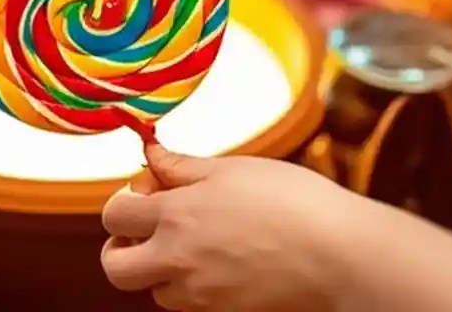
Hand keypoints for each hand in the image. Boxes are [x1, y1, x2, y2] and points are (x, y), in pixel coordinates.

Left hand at [99, 145, 348, 311]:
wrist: (337, 254)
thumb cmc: (293, 202)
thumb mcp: (233, 169)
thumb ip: (183, 166)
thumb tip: (150, 155)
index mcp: (176, 214)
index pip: (114, 213)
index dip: (125, 200)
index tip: (150, 191)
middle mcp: (177, 258)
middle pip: (114, 266)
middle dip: (122, 246)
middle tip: (148, 229)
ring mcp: (197, 293)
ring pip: (151, 289)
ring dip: (159, 269)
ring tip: (192, 245)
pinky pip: (185, 304)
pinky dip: (189, 286)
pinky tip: (218, 262)